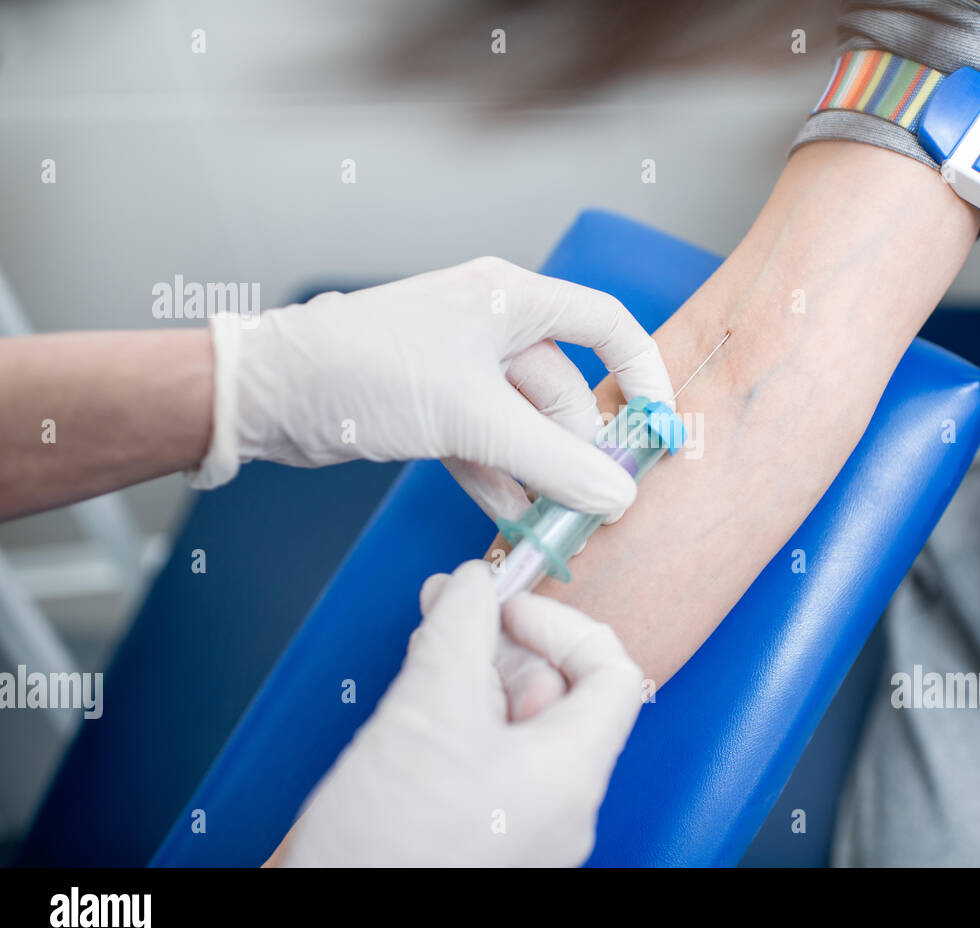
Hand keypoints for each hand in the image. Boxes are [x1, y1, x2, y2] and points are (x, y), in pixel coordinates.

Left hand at [190, 257, 671, 518]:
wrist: (269, 394)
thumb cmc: (366, 373)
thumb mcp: (473, 418)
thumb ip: (552, 461)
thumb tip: (618, 495)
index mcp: (511, 300)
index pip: (607, 325)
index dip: (642, 373)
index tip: (659, 428)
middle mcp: (492, 328)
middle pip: (566, 391)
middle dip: (582, 448)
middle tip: (599, 502)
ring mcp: (463, 371)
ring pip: (527, 426)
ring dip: (544, 474)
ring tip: (562, 523)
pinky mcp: (435, 408)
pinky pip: (490, 446)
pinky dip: (505, 481)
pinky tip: (517, 522)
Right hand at [280, 560, 643, 867]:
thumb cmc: (384, 850)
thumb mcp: (426, 710)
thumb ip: (459, 631)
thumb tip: (473, 583)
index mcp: (570, 774)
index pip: (610, 674)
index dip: (560, 625)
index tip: (505, 608)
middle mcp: (560, 806)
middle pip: (557, 697)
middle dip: (502, 643)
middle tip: (451, 609)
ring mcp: (523, 827)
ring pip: (516, 728)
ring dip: (475, 675)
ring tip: (427, 645)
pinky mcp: (481, 838)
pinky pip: (490, 764)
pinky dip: (460, 719)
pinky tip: (419, 699)